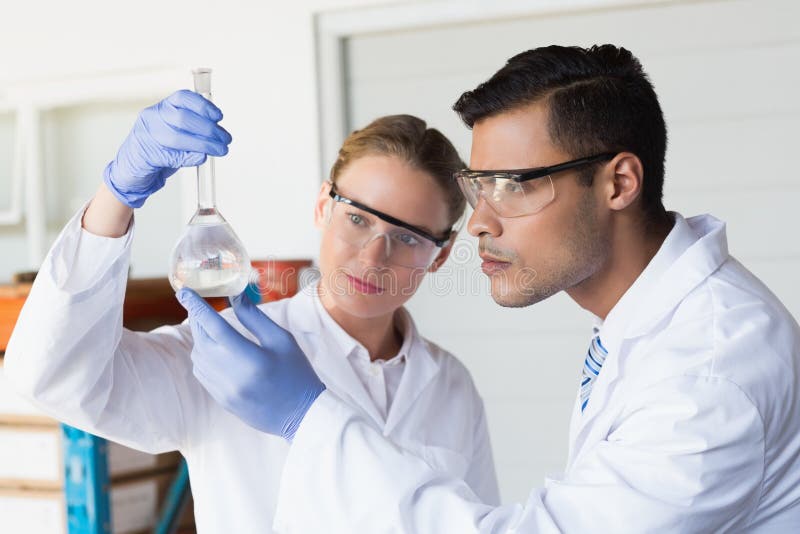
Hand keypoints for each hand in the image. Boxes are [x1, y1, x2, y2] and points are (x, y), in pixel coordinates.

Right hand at [103, 90, 231, 207]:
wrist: (134, 165)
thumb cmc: (158, 145)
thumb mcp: (174, 128)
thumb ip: (194, 125)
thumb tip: (218, 130)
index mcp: (161, 108)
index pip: (182, 98)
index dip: (203, 106)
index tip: (219, 116)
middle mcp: (153, 119)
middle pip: (182, 119)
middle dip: (209, 129)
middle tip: (225, 139)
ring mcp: (148, 137)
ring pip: (179, 138)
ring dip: (205, 145)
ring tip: (221, 150)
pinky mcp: (149, 156)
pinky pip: (174, 156)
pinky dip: (192, 158)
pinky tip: (202, 157)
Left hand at [176, 288, 325, 440]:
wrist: (301, 414)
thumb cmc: (296, 373)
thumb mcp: (282, 340)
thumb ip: (255, 318)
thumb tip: (234, 297)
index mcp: (251, 359)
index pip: (215, 327)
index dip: (198, 307)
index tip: (184, 292)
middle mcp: (233, 377)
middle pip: (202, 341)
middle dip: (197, 320)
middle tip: (197, 305)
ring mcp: (225, 391)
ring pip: (198, 357)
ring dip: (199, 338)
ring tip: (209, 326)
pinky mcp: (222, 400)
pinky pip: (202, 373)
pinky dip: (202, 356)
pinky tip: (213, 349)